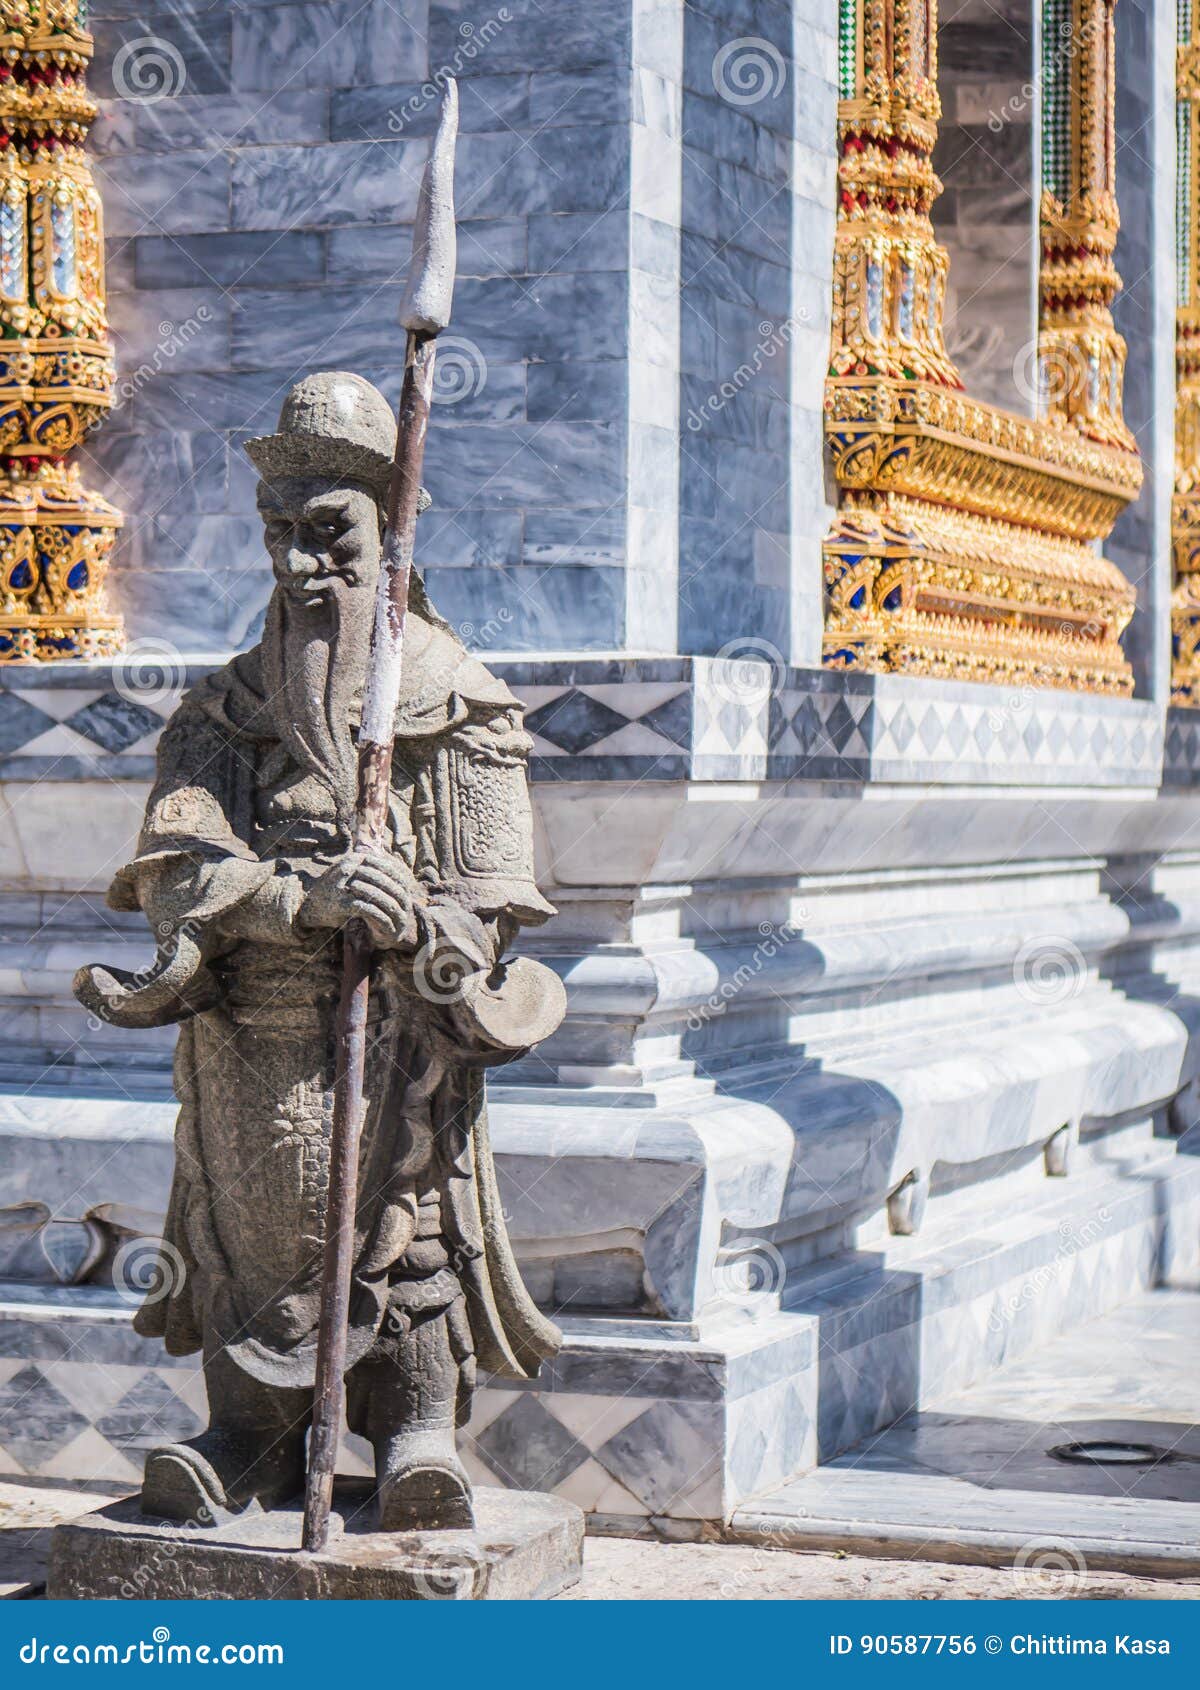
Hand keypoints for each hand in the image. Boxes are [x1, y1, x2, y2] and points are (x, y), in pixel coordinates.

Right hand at [299, 849, 418, 950]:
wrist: (310, 906)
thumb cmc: (334, 889)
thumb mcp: (349, 872)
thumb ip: (367, 867)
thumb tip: (395, 866)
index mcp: (353, 859)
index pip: (383, 864)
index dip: (398, 875)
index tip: (407, 886)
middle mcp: (348, 868)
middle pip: (382, 879)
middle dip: (397, 891)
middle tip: (407, 901)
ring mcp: (344, 885)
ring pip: (376, 894)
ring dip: (390, 905)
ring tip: (400, 913)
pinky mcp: (342, 902)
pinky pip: (367, 909)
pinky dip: (379, 916)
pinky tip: (388, 923)